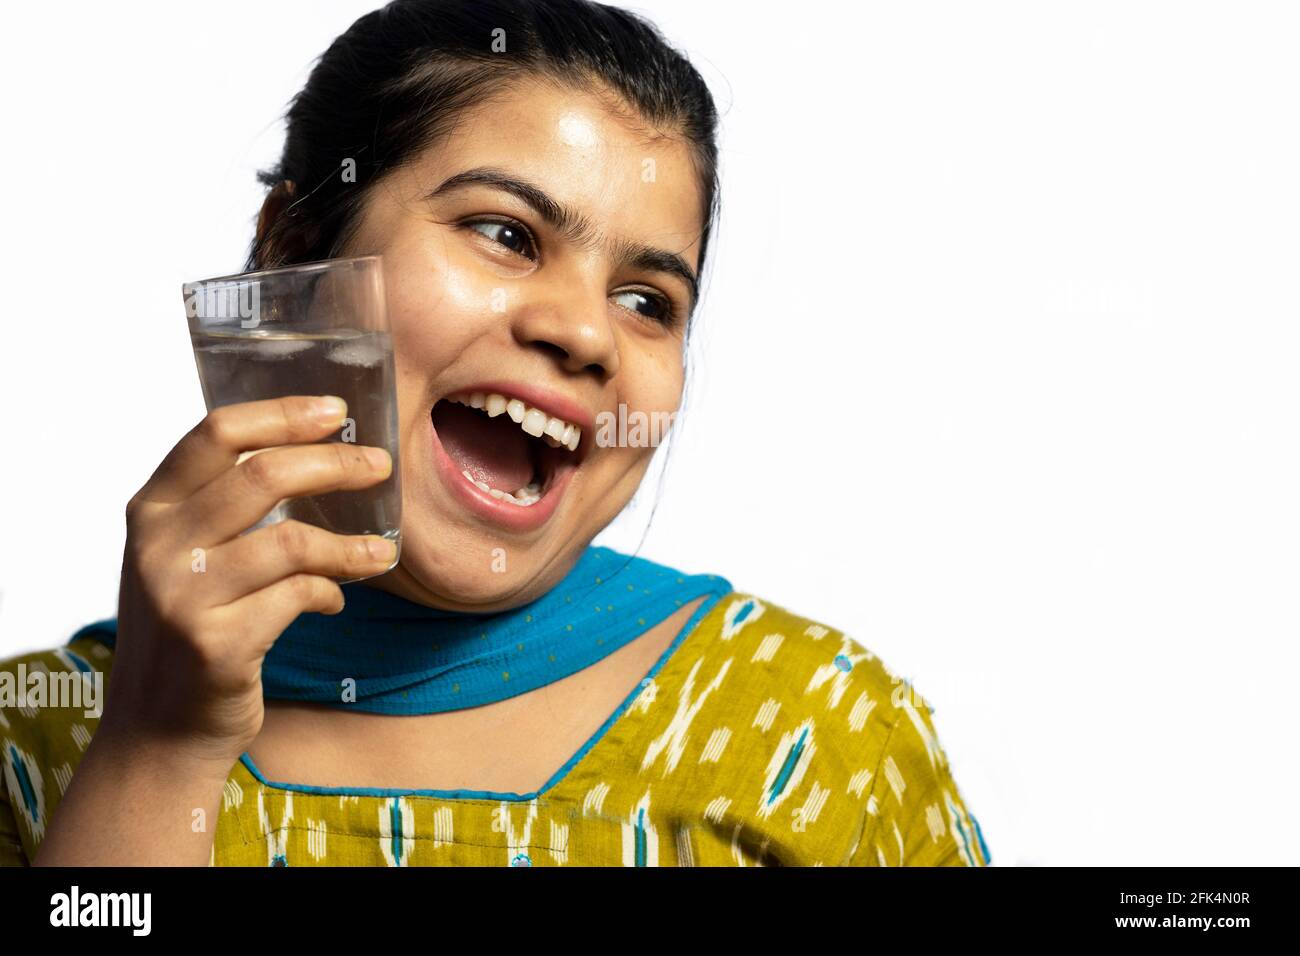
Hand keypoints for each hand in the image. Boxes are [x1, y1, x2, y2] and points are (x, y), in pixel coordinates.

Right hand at [99, 394, 395, 773]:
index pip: (216, 434)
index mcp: (151, 511)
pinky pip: (299, 596)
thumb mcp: (186, 559)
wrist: (157, 731)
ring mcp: (182, 597)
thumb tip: (322, 456)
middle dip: (335, 465)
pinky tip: (335, 600)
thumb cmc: (190, 630)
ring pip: (292, 541)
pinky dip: (329, 592)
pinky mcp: (215, 644)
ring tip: (381, 553)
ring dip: (350, 545)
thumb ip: (228, 510)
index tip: (336, 412)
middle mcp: (157, 546)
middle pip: (264, 476)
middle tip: (380, 466)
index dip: (283, 415)